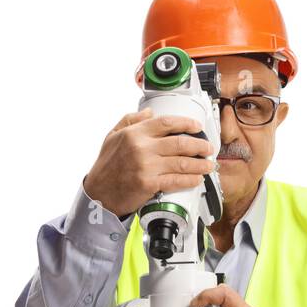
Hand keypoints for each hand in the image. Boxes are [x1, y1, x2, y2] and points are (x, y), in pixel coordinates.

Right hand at [82, 108, 216, 217]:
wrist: (98, 193)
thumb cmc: (106, 166)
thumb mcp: (113, 136)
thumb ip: (130, 120)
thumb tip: (149, 112)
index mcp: (135, 133)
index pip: (167, 123)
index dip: (187, 124)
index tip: (197, 127)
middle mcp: (142, 148)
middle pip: (180, 143)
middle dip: (200, 146)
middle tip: (208, 148)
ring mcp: (146, 166)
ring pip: (182, 163)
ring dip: (200, 164)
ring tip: (208, 165)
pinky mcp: (149, 184)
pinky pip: (176, 180)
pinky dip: (190, 180)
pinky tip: (197, 179)